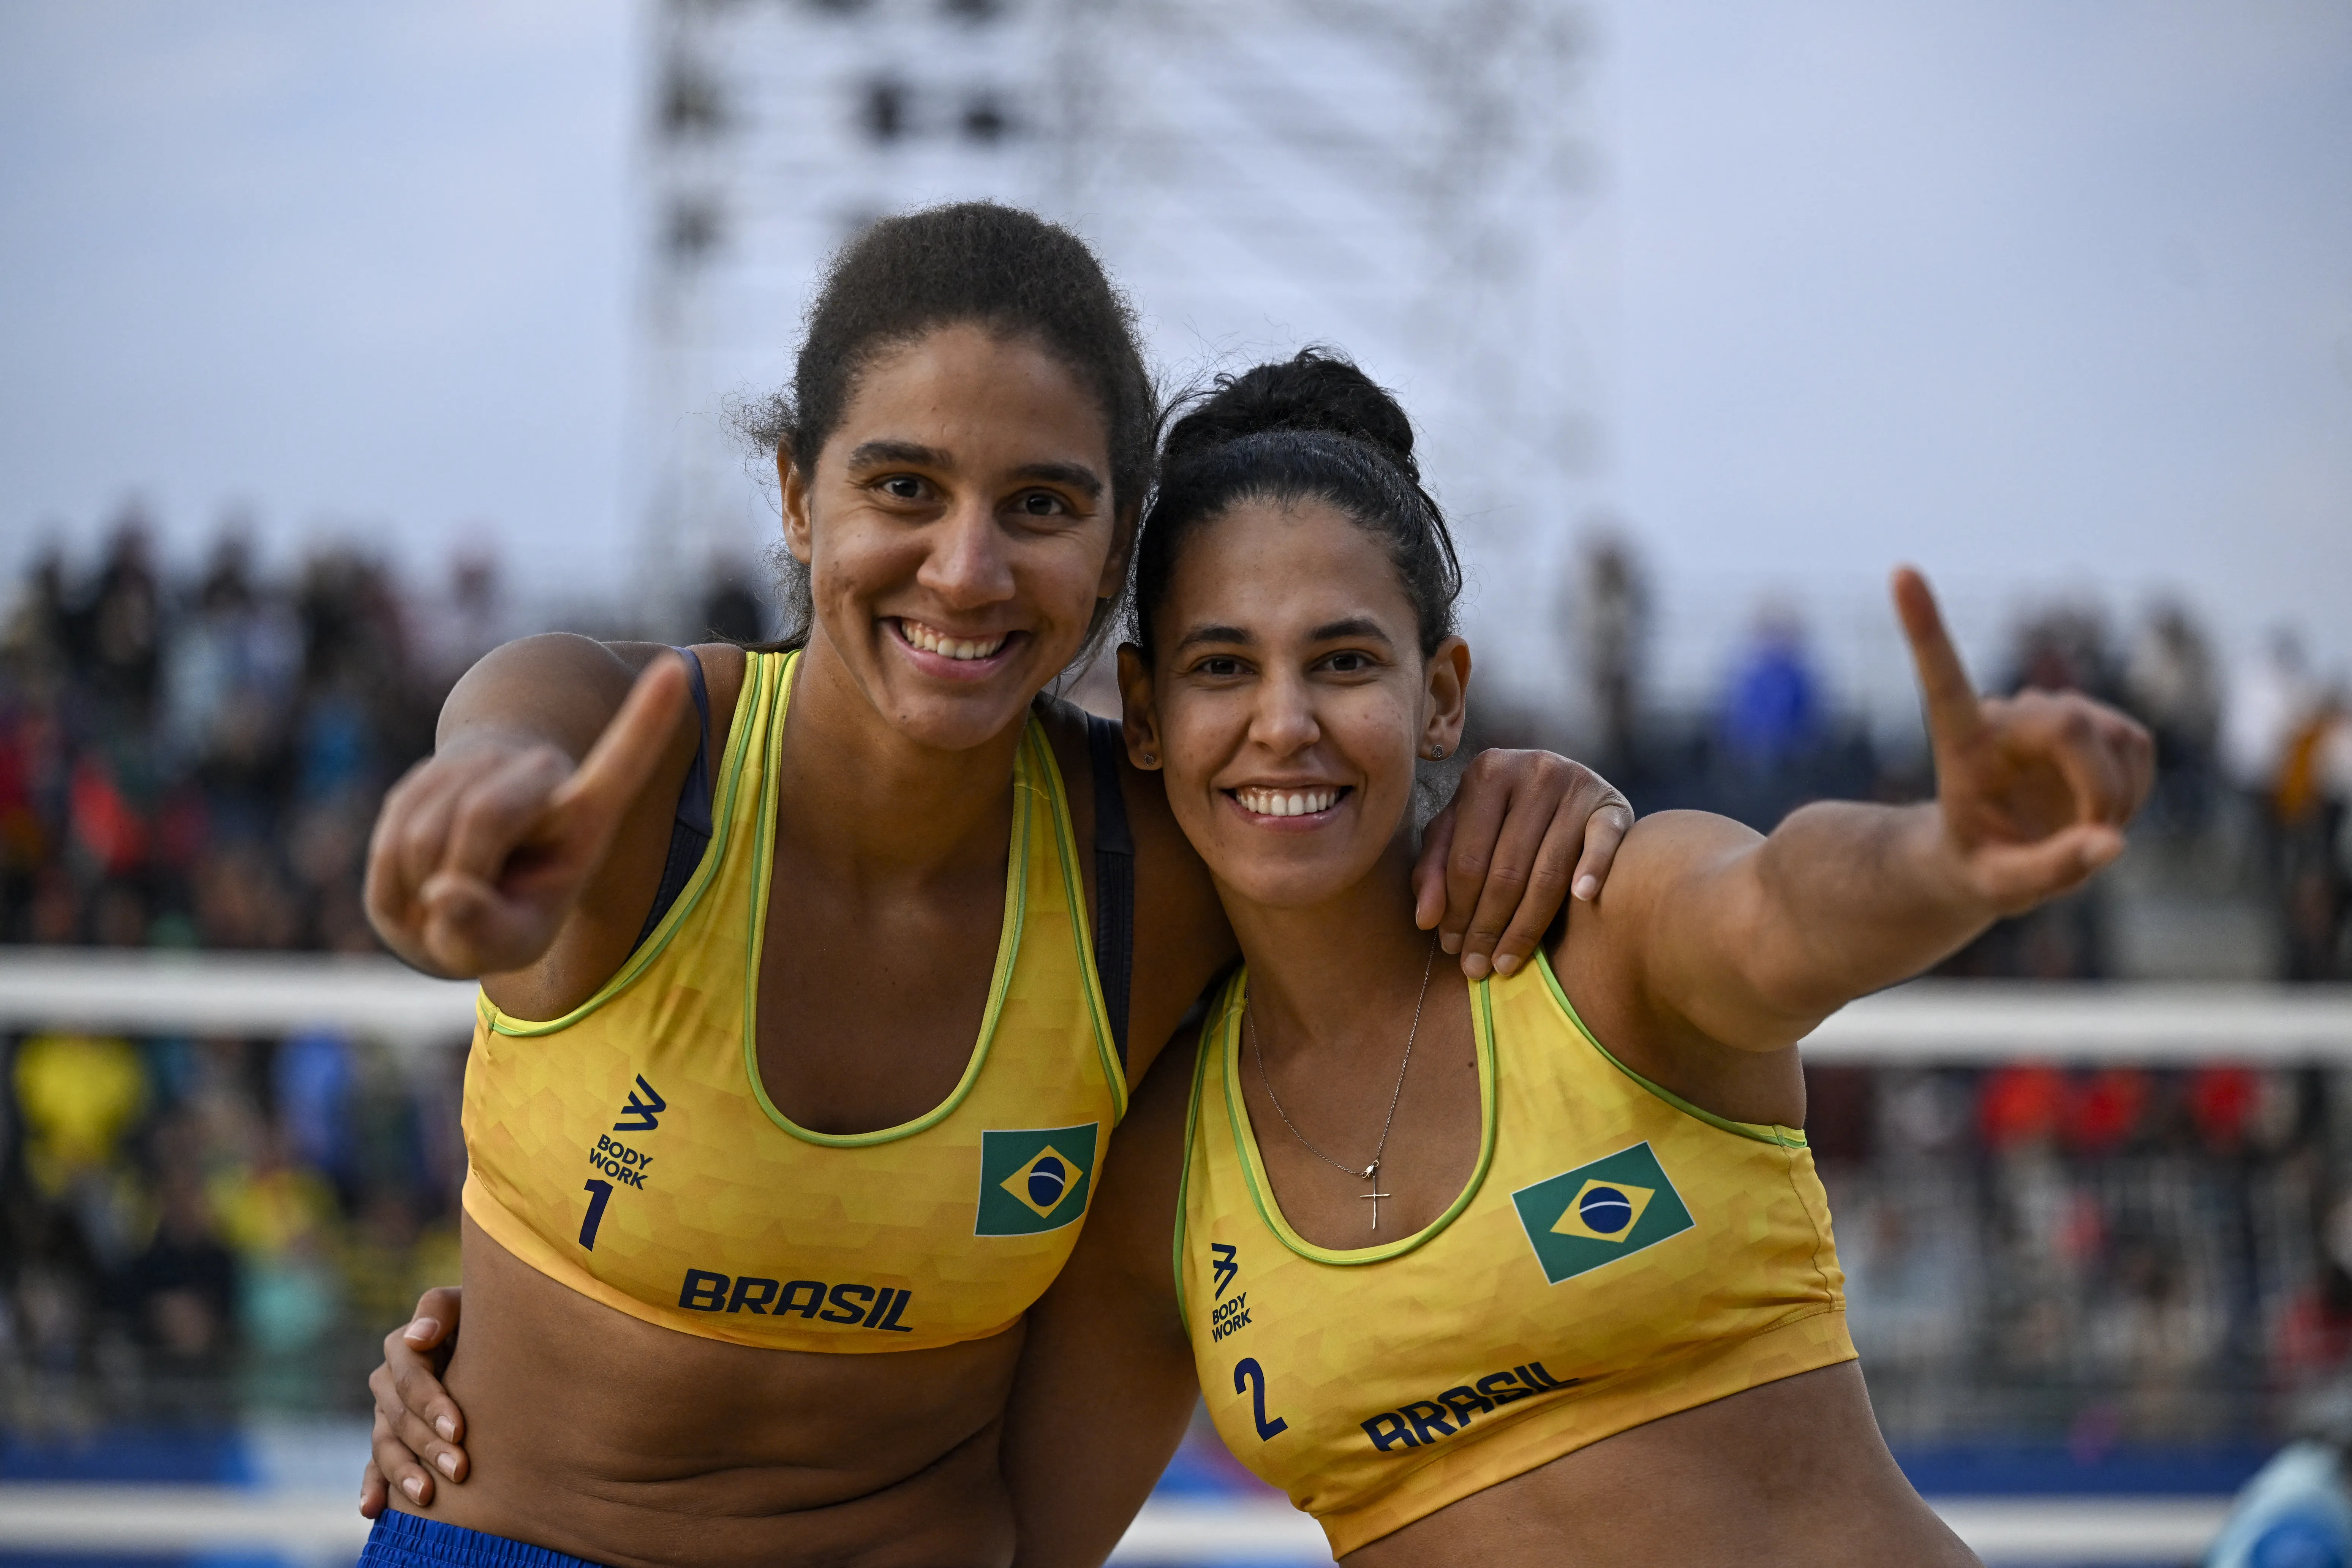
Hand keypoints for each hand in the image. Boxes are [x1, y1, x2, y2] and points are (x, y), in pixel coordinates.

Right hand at [359, 1287, 468, 1515]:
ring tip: (426, 1497)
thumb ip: (440, 1310)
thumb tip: (417, 1336)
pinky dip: (373, 1487)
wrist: (492, 1337)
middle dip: (428, 1445)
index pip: (410, 1379)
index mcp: (403, 1347)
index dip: (431, 1403)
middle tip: (459, 1469)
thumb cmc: (484, 1317)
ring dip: (404, 1473)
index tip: (458, 1429)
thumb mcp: (467, 1301)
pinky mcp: (390, 1439)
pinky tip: (373, 1510)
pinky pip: (374, 1465)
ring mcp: (386, 1413)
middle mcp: (389, 1381)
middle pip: (400, 1418)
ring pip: (385, 1445)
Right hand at [365, 657, 686, 975]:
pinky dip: (392, 875)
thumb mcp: (508, 947)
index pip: (623, 765)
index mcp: (586, 816)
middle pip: (485, 815)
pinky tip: (417, 880)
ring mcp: (484, 766)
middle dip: (463, 871)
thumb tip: (446, 894)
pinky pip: (391, 831)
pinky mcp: (430, 773)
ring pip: (425, 829)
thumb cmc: (502, 923)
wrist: (454, 900)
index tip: (676, 669)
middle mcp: (542, 775)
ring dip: (421, 880)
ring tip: (448, 891)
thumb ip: (486, 931)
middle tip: (467, 903)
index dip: (647, 719)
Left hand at [1414, 752, 1633, 978]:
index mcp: (1487, 772)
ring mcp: (1576, 786)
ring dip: (1526, 927)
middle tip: (1477, 967)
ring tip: (1506, 963)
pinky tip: (1582, 899)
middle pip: (1506, 871)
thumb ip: (1434, 869)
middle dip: (1487, 926)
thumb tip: (1426, 921)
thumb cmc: (1504, 816)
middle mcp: (1532, 771)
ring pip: (1548, 873)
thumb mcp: (1460, 831)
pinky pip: (1603, 843)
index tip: (1451, 949)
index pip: (1466, 858)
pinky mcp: (1611, 805)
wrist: (1571, 785)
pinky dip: (1593, 869)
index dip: (1456, 910)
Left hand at [1896, 568, 2153, 914]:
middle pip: (2071, 725)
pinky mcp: (2100, 724)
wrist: (1998, 855)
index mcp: (1962, 740)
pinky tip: (2099, 810)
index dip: (1925, 626)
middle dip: (2098, 788)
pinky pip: (2140, 750)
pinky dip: (2134, 792)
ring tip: (2080, 830)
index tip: (1900, 570)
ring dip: (2117, 799)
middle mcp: (2009, 714)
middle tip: (2092, 838)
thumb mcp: (2000, 888)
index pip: (1942, 676)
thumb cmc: (1979, 866)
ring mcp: (2057, 713)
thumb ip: (2051, 869)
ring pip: (2118, 740)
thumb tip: (2113, 843)